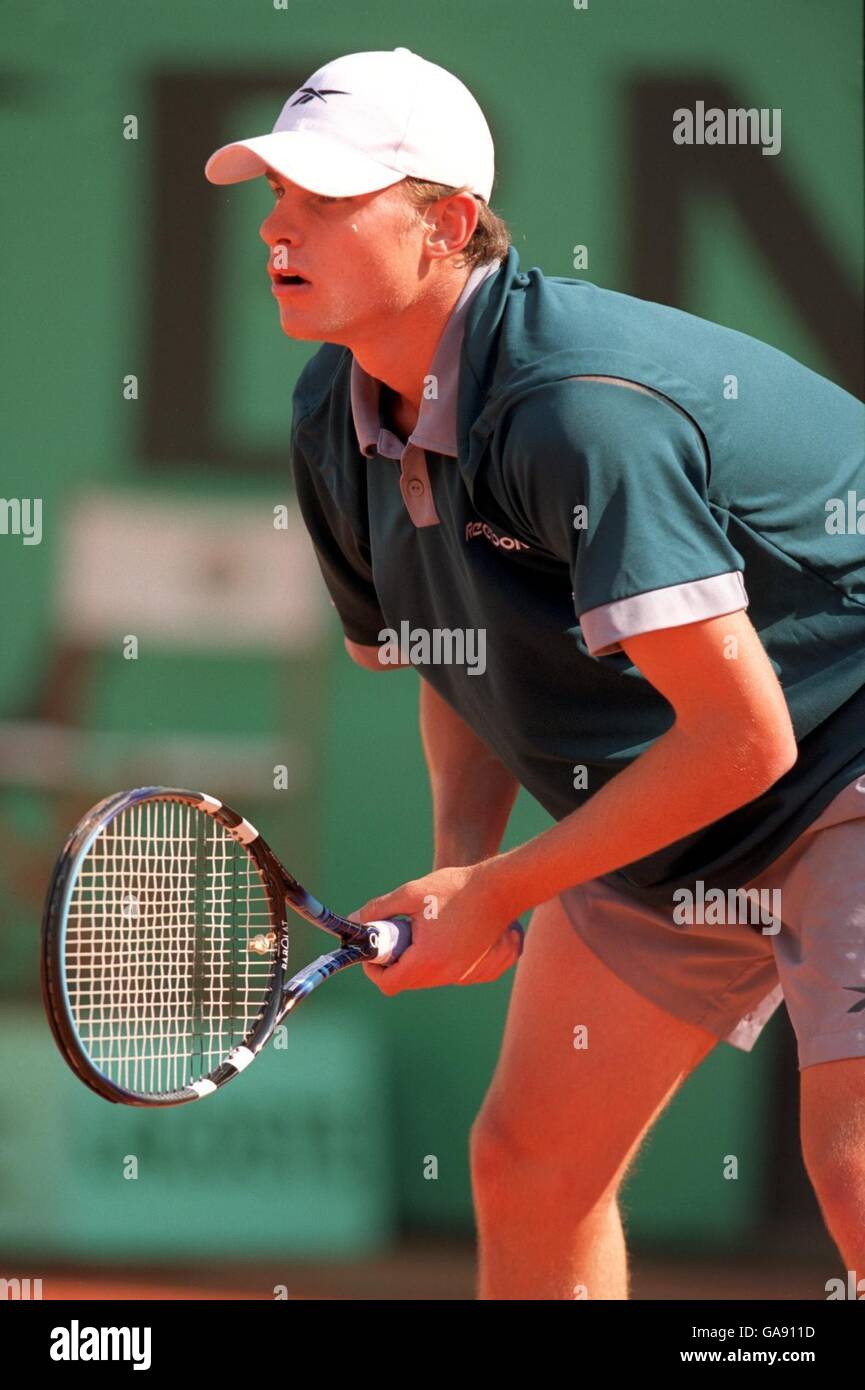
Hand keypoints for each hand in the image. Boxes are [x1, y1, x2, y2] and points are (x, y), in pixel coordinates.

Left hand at [348, 864, 522, 994]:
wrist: (501, 888)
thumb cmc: (456, 888)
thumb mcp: (411, 893)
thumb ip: (379, 909)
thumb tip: (355, 921)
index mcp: (427, 959)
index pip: (388, 983)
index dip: (373, 970)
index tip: (373, 950)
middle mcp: (446, 974)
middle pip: (406, 982)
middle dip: (394, 962)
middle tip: (395, 934)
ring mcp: (463, 975)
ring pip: (426, 978)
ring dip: (415, 961)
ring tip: (421, 930)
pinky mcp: (475, 971)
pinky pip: (445, 974)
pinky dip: (435, 960)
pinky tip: (442, 934)